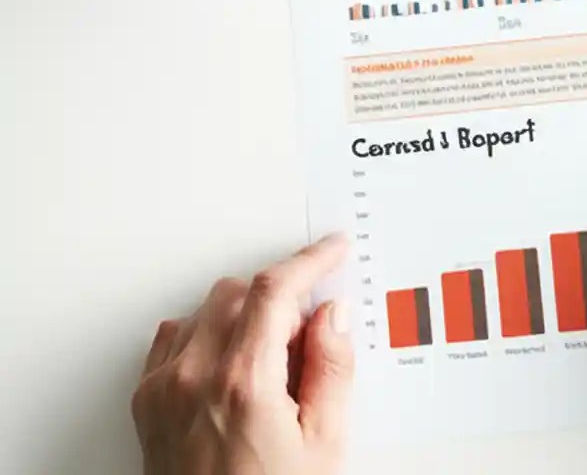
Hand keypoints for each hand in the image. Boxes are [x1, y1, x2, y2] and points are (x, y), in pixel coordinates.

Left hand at [132, 235, 353, 474]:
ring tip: (274, 363)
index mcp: (245, 382)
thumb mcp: (324, 443)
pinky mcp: (147, 402)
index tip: (333, 249)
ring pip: (207, 309)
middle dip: (282, 299)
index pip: (277, 291)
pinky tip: (234, 366)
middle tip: (311, 335)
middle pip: (240, 292)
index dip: (311, 260)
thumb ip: (332, 368)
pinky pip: (175, 338)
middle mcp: (195, 376)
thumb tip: (333, 315)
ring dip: (245, 316)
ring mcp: (165, 388)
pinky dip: (207, 336)